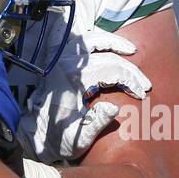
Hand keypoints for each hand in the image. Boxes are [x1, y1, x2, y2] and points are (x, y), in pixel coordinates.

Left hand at [19, 29, 150, 162]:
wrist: (34, 134)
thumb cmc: (57, 137)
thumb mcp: (79, 137)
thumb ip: (97, 123)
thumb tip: (114, 108)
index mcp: (75, 79)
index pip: (113, 70)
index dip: (131, 81)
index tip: (141, 94)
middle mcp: (68, 64)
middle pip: (108, 57)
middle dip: (130, 69)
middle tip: (144, 83)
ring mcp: (62, 60)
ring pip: (93, 40)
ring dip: (114, 43)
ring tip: (131, 50)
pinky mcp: (59, 62)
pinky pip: (81, 43)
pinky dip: (98, 42)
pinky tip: (109, 48)